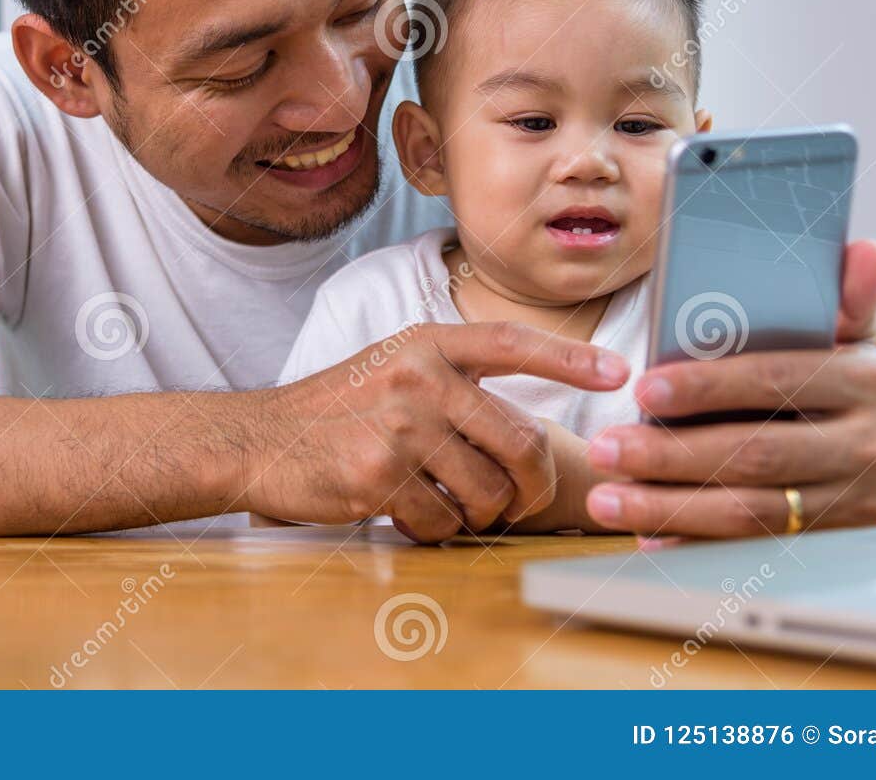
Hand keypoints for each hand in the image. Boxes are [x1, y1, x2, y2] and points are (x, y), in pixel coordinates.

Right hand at [241, 322, 629, 542]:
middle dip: (532, 489)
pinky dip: (436, 533)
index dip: (570, 358)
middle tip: (519, 505)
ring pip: (487, 493)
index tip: (618, 371)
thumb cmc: (334, 411)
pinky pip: (442, 522)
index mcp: (426, 344)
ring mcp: (398, 426)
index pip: (512, 342)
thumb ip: (455, 384)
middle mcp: (417, 377)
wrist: (257, 439)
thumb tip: (529, 437)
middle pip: (520, 443)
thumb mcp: (393, 369)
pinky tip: (410, 516)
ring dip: (481, 517)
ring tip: (452, 508)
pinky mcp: (378, 475)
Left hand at [584, 240, 875, 536]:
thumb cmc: (844, 382)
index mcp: (872, 381)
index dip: (707, 386)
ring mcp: (859, 503)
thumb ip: (842, 298)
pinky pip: (756, 550)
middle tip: (604, 449)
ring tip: (606, 498)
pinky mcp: (835, 544)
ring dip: (669, 508)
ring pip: (751, 513)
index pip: (776, 380)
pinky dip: (696, 544)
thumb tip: (863, 250)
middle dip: (670, 455)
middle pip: (756, 455)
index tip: (643, 388)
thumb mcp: (849, 336)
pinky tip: (647, 535)